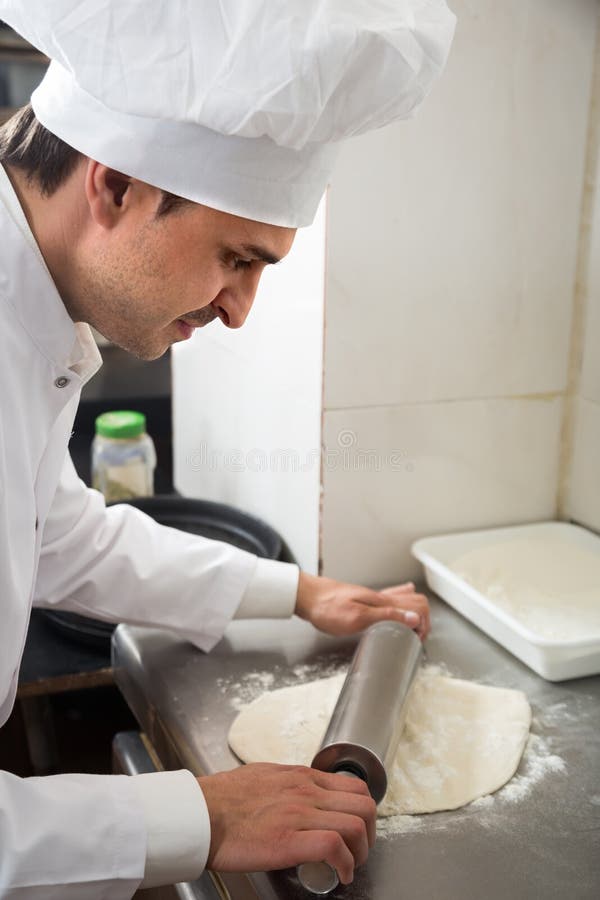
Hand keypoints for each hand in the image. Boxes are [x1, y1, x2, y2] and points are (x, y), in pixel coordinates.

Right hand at [198, 763, 375, 884]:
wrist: (199, 814)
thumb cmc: (222, 798)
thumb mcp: (263, 776)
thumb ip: (287, 782)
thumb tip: (298, 792)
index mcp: (300, 776)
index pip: (353, 786)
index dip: (363, 811)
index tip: (357, 827)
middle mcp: (306, 791)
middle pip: (364, 804)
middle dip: (370, 832)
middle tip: (359, 849)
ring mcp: (299, 813)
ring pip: (356, 825)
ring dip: (361, 851)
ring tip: (350, 864)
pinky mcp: (289, 840)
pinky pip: (334, 847)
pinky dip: (345, 865)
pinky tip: (339, 875)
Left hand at [295, 573, 429, 639]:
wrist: (306, 597)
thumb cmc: (327, 608)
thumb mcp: (358, 617)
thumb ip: (387, 616)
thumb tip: (415, 617)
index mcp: (383, 601)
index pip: (418, 605)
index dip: (424, 623)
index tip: (417, 640)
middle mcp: (381, 597)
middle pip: (415, 600)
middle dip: (423, 619)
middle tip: (417, 638)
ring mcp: (373, 597)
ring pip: (404, 599)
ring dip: (414, 612)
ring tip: (413, 629)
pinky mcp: (363, 600)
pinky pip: (389, 598)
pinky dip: (401, 603)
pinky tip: (401, 601)